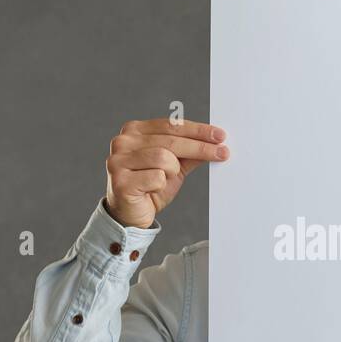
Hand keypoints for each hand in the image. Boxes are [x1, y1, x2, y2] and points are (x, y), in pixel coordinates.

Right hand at [105, 118, 228, 228]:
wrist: (131, 215)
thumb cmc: (150, 188)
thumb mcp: (175, 167)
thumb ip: (190, 154)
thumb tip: (216, 144)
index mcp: (134, 131)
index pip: (171, 125)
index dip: (198, 130)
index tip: (220, 136)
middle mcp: (123, 142)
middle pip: (171, 140)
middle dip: (200, 147)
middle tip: (222, 153)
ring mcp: (118, 160)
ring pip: (164, 158)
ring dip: (172, 171)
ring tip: (165, 179)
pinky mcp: (121, 181)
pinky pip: (156, 178)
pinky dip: (160, 186)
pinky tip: (151, 190)